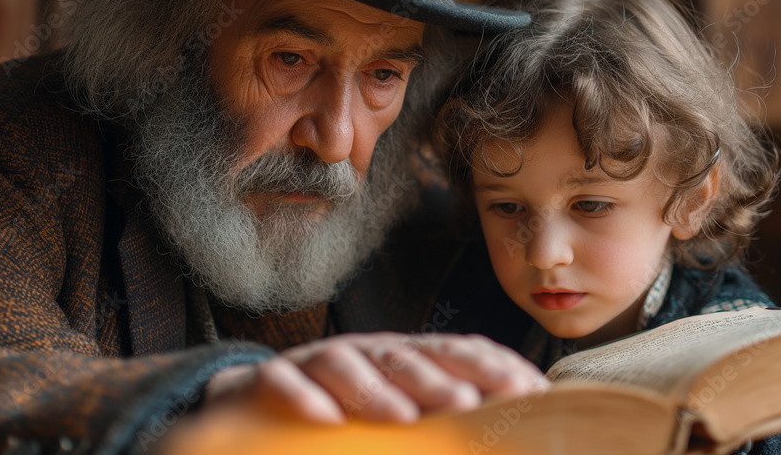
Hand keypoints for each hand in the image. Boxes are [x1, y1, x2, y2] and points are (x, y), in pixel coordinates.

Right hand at [203, 332, 547, 423]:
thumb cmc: (340, 409)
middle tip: (470, 406)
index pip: (452, 353)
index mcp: (403, 359)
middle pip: (406, 357)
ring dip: (377, 390)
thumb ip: (440, 413)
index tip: (528, 390)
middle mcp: (365, 354)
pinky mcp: (270, 381)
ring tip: (405, 418)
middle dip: (441, 379)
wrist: (252, 400)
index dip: (490, 366)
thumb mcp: (397, 411)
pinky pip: (285, 383)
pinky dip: (304, 398)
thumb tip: (510, 426)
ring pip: (348, 365)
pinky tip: (326, 419)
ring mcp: (316, 363)